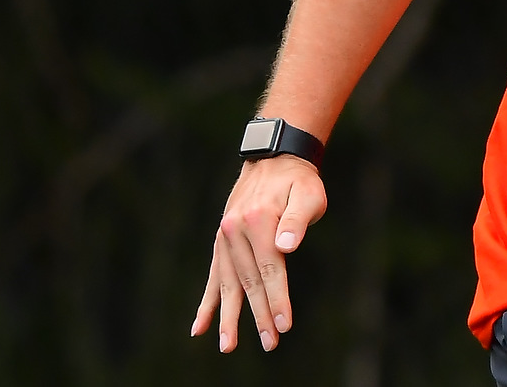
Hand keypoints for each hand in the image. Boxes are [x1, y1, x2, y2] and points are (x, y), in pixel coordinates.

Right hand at [192, 155, 326, 351]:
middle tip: (269, 342)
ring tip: (228, 345)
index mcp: (258, 220)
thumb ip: (297, 220)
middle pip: (249, 281)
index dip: (278, 298)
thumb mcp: (308, 193)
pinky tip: (199, 328)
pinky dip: (206, 303)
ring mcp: (224, 237)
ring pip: (228, 284)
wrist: (274, 160)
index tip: (284, 324)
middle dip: (259, 315)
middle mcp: (235, 230)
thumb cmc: (298, 180)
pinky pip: (213, 276)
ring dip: (228, 316)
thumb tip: (286, 246)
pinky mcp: (221, 242)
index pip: (270, 268)